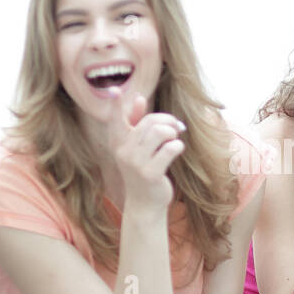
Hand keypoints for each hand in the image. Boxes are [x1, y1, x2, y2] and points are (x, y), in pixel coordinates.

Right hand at [106, 88, 185, 210]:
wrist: (145, 204)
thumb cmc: (143, 170)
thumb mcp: (136, 146)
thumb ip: (135, 121)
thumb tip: (138, 97)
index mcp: (117, 141)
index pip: (115, 118)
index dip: (117, 104)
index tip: (115, 89)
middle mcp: (122, 151)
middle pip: (150, 122)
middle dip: (169, 121)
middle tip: (178, 127)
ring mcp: (135, 163)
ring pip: (161, 132)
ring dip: (173, 133)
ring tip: (175, 139)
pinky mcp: (150, 173)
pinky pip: (171, 148)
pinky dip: (178, 147)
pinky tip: (176, 151)